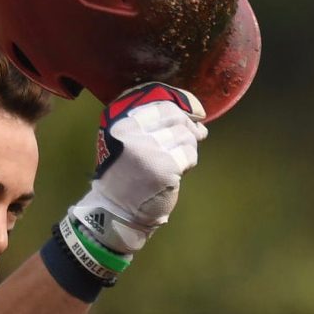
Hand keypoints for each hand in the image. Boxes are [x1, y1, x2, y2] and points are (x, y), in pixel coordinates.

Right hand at [67, 83, 207, 258]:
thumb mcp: (130, 142)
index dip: (183, 105)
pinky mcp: (164, 167)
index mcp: (122, 123)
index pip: (161, 103)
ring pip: (186, 135)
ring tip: (176, 160)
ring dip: (188, 148)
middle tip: (189, 139)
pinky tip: (178, 172)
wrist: (117, 210)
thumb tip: (196, 117)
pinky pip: (189, 154)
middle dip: (187, 127)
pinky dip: (189, 162)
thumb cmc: (126, 175)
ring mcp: (149, 149)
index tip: (195, 114)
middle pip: (176, 116)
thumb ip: (155, 125)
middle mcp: (133, 133)